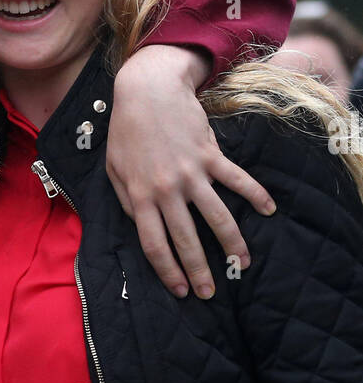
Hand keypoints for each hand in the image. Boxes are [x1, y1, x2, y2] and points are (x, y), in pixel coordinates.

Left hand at [107, 45, 276, 296]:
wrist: (148, 91)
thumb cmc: (126, 132)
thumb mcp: (114, 170)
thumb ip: (127, 201)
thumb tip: (139, 226)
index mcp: (140, 197)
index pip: (154, 245)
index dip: (167, 271)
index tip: (179, 290)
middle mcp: (167, 190)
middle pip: (186, 239)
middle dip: (199, 270)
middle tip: (209, 292)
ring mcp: (191, 173)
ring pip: (216, 216)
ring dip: (231, 243)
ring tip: (242, 263)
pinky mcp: (210, 155)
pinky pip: (237, 180)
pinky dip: (256, 194)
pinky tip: (268, 210)